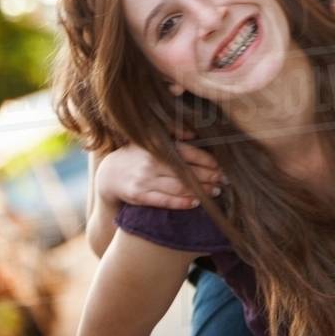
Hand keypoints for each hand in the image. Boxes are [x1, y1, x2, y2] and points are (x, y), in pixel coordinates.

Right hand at [95, 143, 225, 209]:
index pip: (188, 153)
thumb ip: (172, 134)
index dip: (208, 161)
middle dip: (209, 176)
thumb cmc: (137, 155)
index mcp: (157, 145)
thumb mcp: (151, 139)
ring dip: (200, 190)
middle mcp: (151, 162)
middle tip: (225, 180)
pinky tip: (196, 202)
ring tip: (215, 192)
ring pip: (178, 187)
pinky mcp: (139, 196)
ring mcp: (144, 179)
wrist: (109, 174)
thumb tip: (193, 133)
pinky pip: (164, 200)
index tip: (223, 166)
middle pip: (187, 171)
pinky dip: (181, 202)